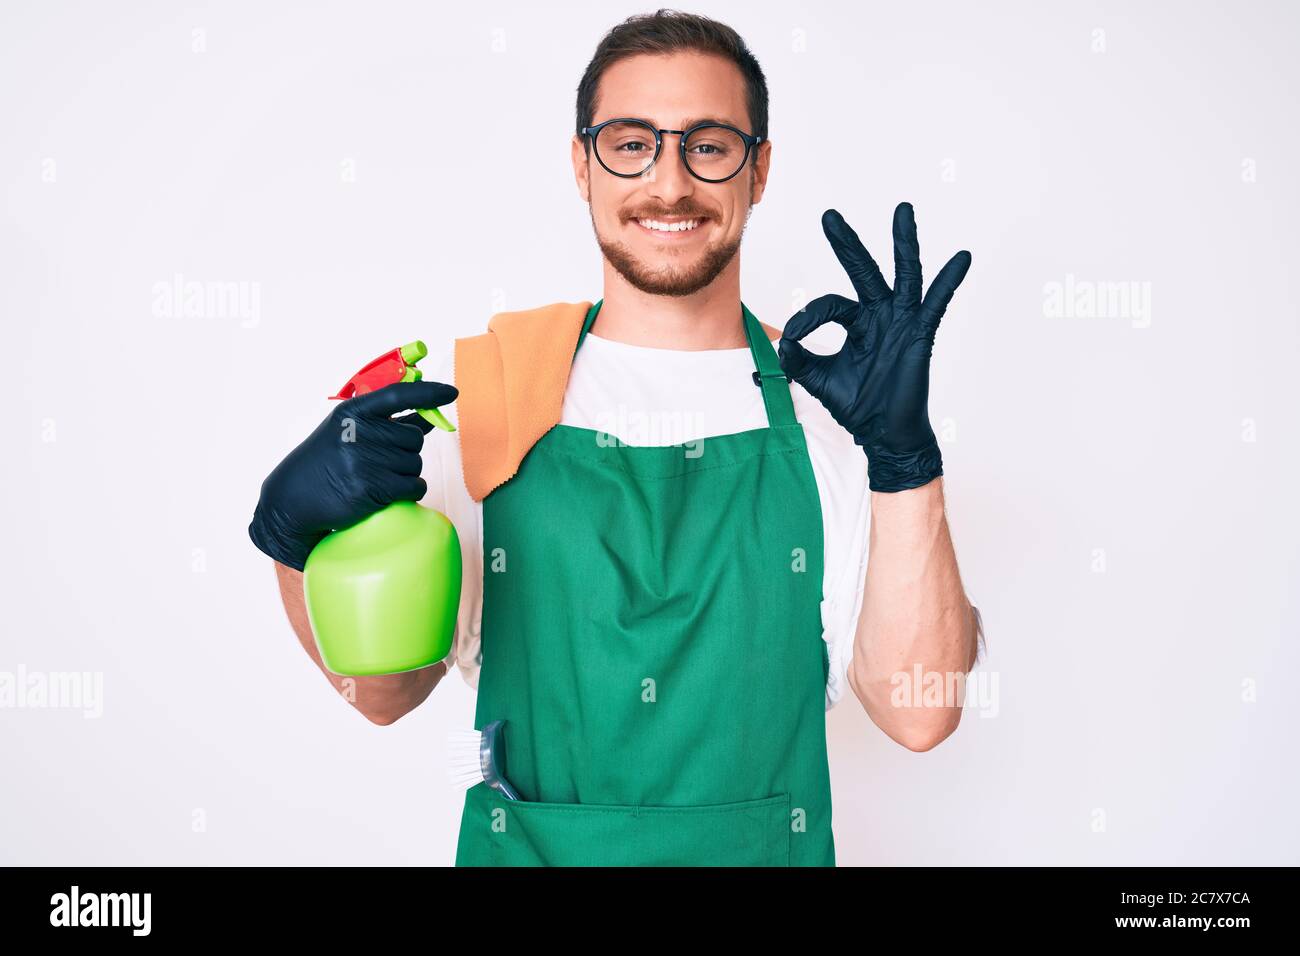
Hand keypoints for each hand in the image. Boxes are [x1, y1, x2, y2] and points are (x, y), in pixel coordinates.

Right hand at [248, 380, 457, 570]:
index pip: (399, 395)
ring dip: (405, 474)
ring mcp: (365, 460)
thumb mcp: (349, 431)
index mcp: (353, 412)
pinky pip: (414, 486)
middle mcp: (359, 432)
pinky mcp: (372, 489)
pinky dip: (409, 491)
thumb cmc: (328, 462)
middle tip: (379, 463)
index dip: (429, 392)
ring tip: (376, 477)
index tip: (451, 393)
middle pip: (414, 439)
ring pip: (415, 464)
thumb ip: (388, 422)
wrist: (293, 499)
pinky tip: (388, 492)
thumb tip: (431, 415)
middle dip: (405, 452)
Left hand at [778, 203, 970, 491]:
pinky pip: (937, 302)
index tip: (795, 337)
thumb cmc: (856, 405)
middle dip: (846, 243)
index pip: (829, 305)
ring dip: (903, 242)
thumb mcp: (818, 380)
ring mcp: (901, 321)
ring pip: (904, 273)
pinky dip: (949, 280)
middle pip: (863, 270)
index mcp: (856, 323)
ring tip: (902, 210)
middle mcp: (878, 315)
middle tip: (828, 215)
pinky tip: (961, 257)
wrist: (882, 432)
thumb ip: (800, 360)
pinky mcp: (920, 333)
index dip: (809, 317)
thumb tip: (784, 343)